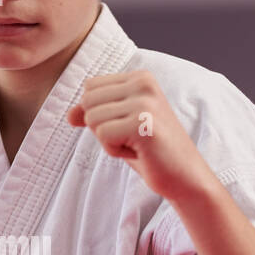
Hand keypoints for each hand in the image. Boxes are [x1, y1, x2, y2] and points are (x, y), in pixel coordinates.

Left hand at [65, 68, 215, 203]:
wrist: (185, 177)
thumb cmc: (151, 152)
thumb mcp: (120, 127)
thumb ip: (95, 114)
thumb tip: (69, 115)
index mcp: (140, 78)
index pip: (90, 87)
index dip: (100, 114)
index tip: (128, 127)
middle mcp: (143, 83)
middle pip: (87, 101)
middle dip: (101, 128)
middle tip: (131, 139)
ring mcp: (144, 102)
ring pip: (92, 119)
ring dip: (109, 141)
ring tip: (136, 145)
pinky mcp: (143, 123)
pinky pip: (102, 136)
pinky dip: (115, 151)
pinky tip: (139, 152)